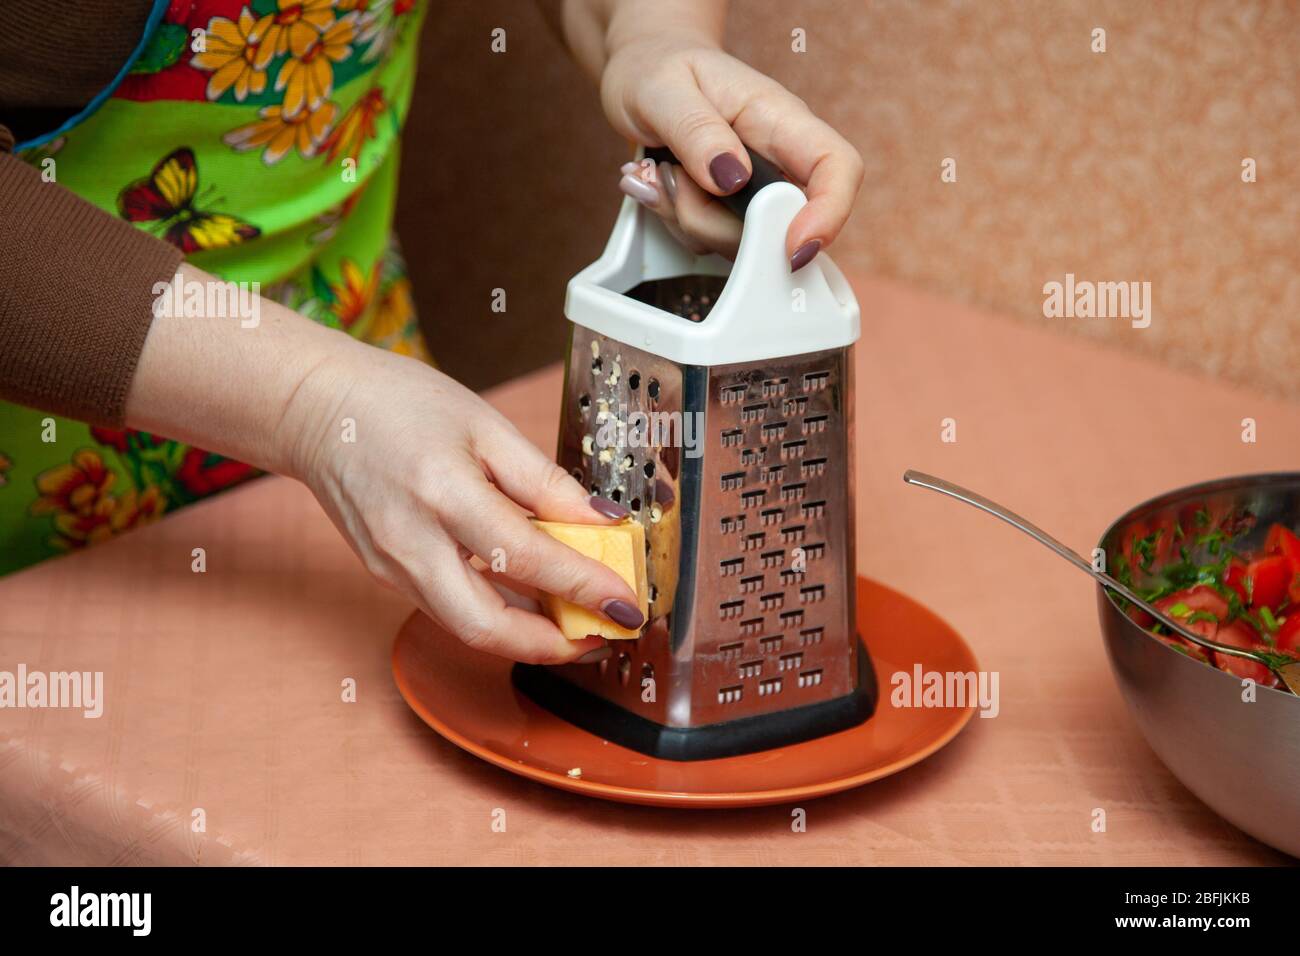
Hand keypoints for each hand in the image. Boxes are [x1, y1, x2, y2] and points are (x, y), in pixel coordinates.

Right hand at [128, 264, 639, 663]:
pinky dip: (498, 615)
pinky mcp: (387, 576)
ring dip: (529, 637)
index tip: (626, 601)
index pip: (526, 558)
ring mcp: (393, 567)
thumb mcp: (485, 425)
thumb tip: (601, 522)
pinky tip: (532, 600)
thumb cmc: (398, 405)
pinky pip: (451, 610)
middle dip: (555, 645)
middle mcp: (411, 543)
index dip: (583, 587)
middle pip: (487, 627)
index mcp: (442, 492)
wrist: (317, 410)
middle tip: (603, 632)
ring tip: (579, 620)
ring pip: (468, 629)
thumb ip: (545, 481)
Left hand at [598, 27, 862, 267]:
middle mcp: (778, 160)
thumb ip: (696, 132)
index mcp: (779, 118)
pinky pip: (712, 244)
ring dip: (690, 220)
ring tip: (661, 173)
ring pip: (741, 243)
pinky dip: (678, 224)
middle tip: (672, 181)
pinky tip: (662, 187)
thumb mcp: (663, 90)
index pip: (837, 166)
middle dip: (719, 224)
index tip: (791, 245)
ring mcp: (756, 193)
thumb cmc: (659, 70)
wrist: (643, 73)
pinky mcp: (731, 214)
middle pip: (782, 225)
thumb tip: (733, 179)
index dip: (829, 213)